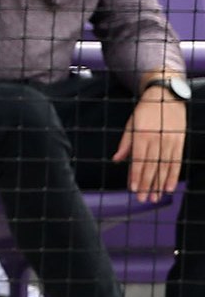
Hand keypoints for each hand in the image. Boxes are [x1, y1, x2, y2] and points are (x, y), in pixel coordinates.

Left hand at [114, 83, 187, 200]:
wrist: (166, 98)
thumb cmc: (145, 112)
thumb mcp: (131, 124)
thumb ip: (125, 143)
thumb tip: (117, 159)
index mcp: (141, 135)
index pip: (138, 160)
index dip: (136, 176)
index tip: (133, 189)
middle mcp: (156, 140)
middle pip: (151, 166)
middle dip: (146, 184)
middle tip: (143, 199)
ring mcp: (169, 142)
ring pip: (164, 167)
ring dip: (159, 184)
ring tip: (155, 198)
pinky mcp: (179, 143)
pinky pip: (176, 162)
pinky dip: (172, 176)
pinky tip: (169, 187)